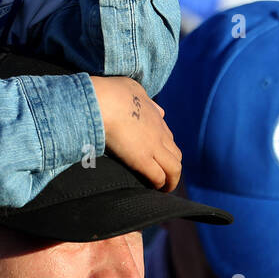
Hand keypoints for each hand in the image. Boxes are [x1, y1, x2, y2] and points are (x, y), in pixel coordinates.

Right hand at [91, 75, 181, 190]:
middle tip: (162, 177)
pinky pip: (159, 177)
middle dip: (171, 167)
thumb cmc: (111, 92)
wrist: (102, 101)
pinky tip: (153, 188)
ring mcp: (153, 146)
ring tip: (163, 189)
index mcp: (155, 117)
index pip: (168, 137)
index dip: (164, 150)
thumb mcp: (133, 88)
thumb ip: (144, 100)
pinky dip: (159, 184)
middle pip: (176, 154)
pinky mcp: (142, 159)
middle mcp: (159, 132)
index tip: (156, 157)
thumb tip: (155, 108)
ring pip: (174, 168)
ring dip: (170, 180)